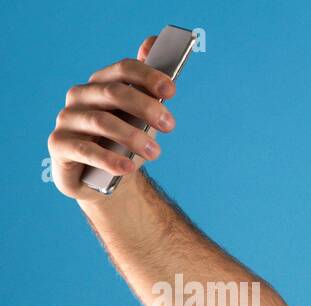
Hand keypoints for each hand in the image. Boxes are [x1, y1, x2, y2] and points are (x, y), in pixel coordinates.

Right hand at [47, 36, 177, 201]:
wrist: (102, 179)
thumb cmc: (123, 142)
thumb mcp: (141, 116)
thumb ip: (147, 84)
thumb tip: (152, 42)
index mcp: (101, 84)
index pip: (123, 69)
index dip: (148, 76)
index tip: (171, 91)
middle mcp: (80, 96)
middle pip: (114, 93)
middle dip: (145, 107)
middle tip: (170, 125)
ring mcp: (67, 119)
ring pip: (101, 121)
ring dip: (132, 136)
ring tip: (156, 152)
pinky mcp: (59, 145)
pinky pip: (85, 150)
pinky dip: (109, 159)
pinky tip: (128, 167)